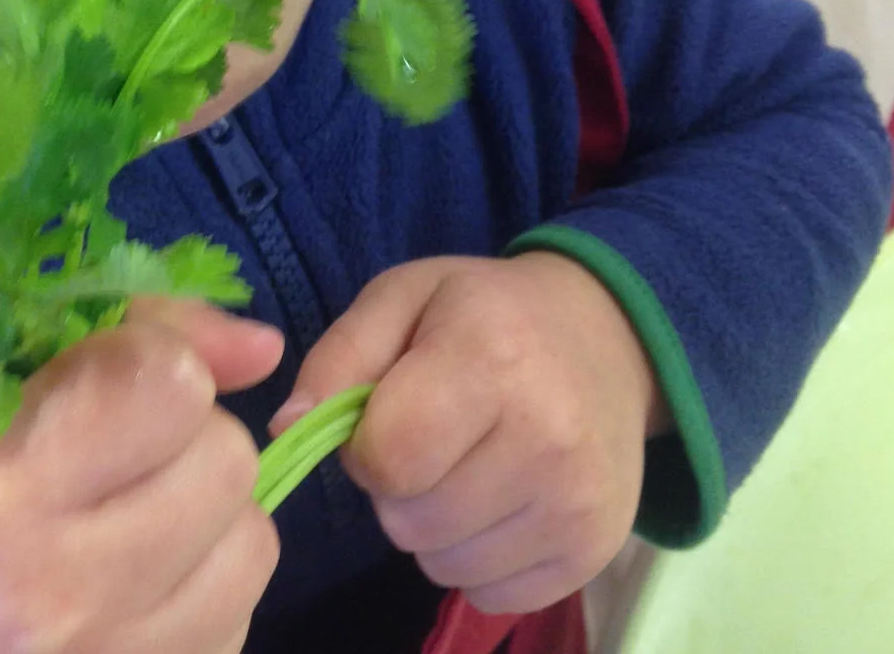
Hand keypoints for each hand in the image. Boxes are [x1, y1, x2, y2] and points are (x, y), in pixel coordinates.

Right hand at [0, 302, 283, 653]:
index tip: (108, 378)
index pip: (168, 383)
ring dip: (208, 509)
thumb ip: (137, 332)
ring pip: (254, 536)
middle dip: (187, 435)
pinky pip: (243, 609)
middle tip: (119, 451)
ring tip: (131, 512)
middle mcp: (59, 592)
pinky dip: (206, 578)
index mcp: (1, 492)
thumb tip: (266, 348)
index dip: (153, 359)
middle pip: (228, 458)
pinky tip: (140, 576)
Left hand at [272, 253, 666, 614]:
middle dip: (400, 485)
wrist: (606, 339)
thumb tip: (287, 429)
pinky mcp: (596, 552)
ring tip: (469, 461)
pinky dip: (478, 557)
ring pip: (443, 565)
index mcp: (492, 358)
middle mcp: (547, 436)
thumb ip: (338, 356)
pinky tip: (501, 497)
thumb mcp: (402, 298)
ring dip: (435, 525)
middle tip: (435, 433)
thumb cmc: (484, 312)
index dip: (366, 445)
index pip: (388, 458)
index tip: (387, 413)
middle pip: (409, 520)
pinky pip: (490, 594)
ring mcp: (578, 502)